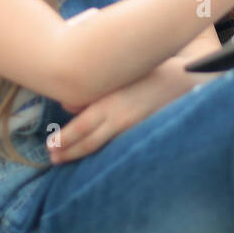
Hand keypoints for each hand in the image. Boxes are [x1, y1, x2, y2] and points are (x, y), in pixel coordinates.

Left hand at [47, 59, 212, 162]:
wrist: (182, 82)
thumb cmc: (147, 73)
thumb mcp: (116, 77)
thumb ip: (92, 93)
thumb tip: (67, 107)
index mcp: (110, 104)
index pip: (80, 128)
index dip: (64, 140)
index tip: (50, 146)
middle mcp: (119, 120)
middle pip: (88, 143)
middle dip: (68, 153)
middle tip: (53, 158)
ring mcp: (131, 130)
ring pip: (101, 148)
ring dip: (80, 155)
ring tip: (64, 159)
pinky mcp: (140, 134)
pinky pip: (116, 146)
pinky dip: (101, 152)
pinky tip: (92, 154)